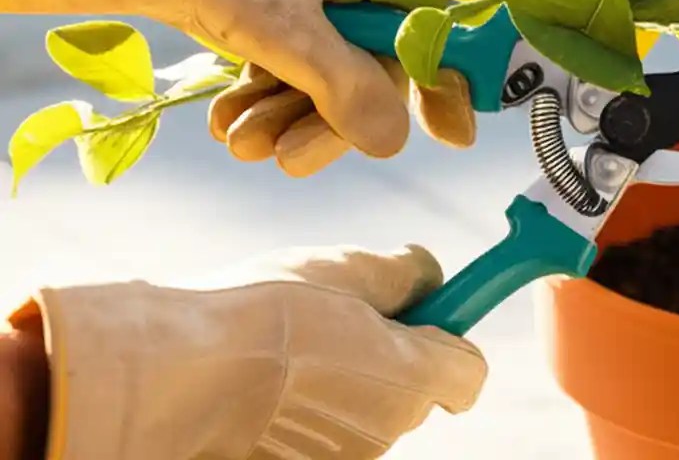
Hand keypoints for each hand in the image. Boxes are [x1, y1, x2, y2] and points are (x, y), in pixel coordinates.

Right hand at [6, 244, 486, 459]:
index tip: (420, 313)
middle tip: (335, 319)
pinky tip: (261, 383)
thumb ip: (406, 272)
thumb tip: (430, 273)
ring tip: (286, 349)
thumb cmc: (266, 314)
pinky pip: (319, 435)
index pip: (468, 373)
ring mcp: (345, 458)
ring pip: (363, 414)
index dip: (446, 337)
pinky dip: (302, 414)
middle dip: (387, 357)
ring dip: (342, 384)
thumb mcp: (348, 267)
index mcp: (416, 376)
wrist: (180, 375)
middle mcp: (390, 429)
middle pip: (412, 391)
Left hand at [207, 39, 475, 178]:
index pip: (416, 36)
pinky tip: (225, 123)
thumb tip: (395, 144)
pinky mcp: (255, 2)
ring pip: (312, 72)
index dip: (434, 88)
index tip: (452, 138)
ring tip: (239, 144)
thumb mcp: (286, 32)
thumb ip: (347, 88)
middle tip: (284, 162)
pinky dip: (256, 98)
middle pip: (359, 66)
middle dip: (320, 120)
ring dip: (280, 117)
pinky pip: (277, 63)